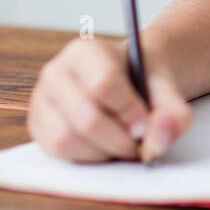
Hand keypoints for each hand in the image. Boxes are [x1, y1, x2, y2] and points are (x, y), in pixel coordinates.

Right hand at [27, 37, 191, 161]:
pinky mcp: (38, 125)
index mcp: (86, 51)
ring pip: (67, 139)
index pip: (104, 84)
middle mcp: (56, 72)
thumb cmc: (144, 81)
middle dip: (120, 140)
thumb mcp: (166, 88)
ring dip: (103, 152)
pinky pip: (56, 151)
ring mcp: (42, 99)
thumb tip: (157, 143)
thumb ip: (171, 112)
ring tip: (124, 145)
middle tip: (140, 145)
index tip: (145, 125)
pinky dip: (87, 157)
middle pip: (86, 118)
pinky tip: (106, 147)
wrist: (129, 80)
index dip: (128, 111)